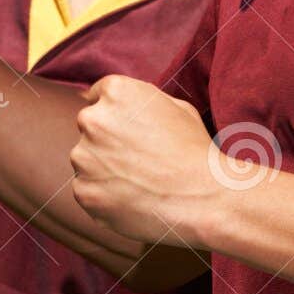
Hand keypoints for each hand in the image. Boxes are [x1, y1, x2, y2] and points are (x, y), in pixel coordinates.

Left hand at [71, 75, 217, 249]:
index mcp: (116, 92)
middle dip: (109, 142)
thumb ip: (138, 98)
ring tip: (141, 183)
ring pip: (87, 160)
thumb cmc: (196, 152)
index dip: (119, 118)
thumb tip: (99, 96)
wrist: (209, 201)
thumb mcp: (176, 108)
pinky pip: (87, 190)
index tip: (135, 135)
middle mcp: (93, 119)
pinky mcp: (84, 191)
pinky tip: (134, 201)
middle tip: (143, 163)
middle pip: (90, 128)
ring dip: (104, 169)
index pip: (98, 97)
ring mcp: (84, 157)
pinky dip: (104, 197)